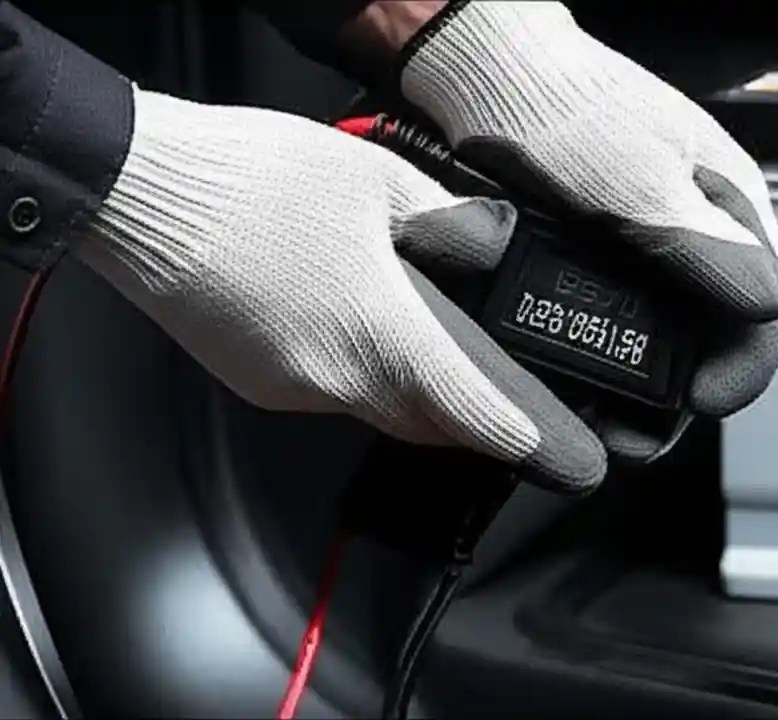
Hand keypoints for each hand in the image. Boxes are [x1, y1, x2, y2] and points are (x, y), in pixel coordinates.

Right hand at [76, 88, 605, 492]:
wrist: (141, 192)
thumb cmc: (251, 181)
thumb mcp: (377, 179)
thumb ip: (444, 220)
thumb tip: (482, 239)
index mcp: (380, 333)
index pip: (468, 411)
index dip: (514, 436)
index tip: (541, 449)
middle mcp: (335, 377)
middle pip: (424, 421)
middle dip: (462, 414)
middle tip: (490, 389)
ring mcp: (290, 386)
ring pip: (373, 406)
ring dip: (406, 389)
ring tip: (416, 336)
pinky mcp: (256, 381)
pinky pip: (326, 391)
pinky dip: (353, 372)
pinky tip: (349, 322)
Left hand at [396, 2, 777, 456]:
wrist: (484, 79)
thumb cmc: (562, 102)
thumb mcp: (636, 180)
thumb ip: (702, 244)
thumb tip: (770, 302)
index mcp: (730, 207)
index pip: (768, 307)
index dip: (746, 366)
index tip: (706, 400)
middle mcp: (698, 235)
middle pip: (717, 337)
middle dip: (683, 395)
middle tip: (641, 434)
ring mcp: (650, 253)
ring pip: (666, 342)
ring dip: (640, 391)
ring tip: (601, 419)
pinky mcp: (603, 265)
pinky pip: (617, 328)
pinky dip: (601, 362)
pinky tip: (574, 380)